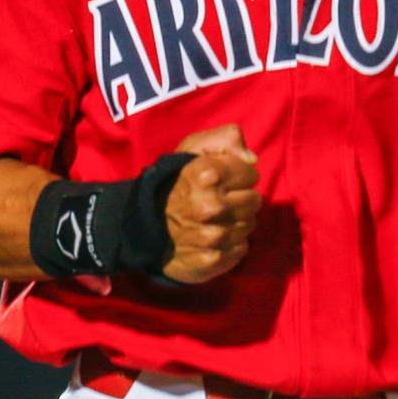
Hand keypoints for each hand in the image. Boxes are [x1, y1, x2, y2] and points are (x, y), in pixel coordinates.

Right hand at [162, 124, 260, 283]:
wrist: (143, 224)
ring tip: (218, 218)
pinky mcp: (210, 260)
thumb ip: (227, 138)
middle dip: (243, 198)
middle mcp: (210, 206)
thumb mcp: (193, 147)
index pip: (251, 174)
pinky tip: (217, 238)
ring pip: (249, 226)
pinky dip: (233, 244)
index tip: (226, 179)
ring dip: (238, 222)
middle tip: (224, 200)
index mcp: (208, 174)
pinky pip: (240, 250)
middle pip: (254, 201)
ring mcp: (211, 235)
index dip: (240, 174)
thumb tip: (252, 160)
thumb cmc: (174, 181)